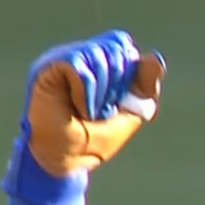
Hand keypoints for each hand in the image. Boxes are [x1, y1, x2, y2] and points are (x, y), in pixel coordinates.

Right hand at [0, 29, 165, 204]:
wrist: (68, 161)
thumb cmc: (96, 138)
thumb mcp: (131, 111)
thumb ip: (145, 85)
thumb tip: (156, 57)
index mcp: (99, 60)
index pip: (122, 43)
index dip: (130, 71)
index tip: (121, 100)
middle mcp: (80, 54)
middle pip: (115, 47)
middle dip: (117, 87)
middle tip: (101, 110)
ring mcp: (62, 58)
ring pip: (99, 58)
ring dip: (101, 95)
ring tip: (88, 112)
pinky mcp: (48, 67)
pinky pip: (80, 69)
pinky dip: (85, 95)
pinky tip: (77, 109)